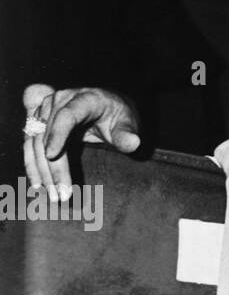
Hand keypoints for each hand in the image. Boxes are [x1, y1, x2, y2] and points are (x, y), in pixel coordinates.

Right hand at [21, 83, 140, 201]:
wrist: (106, 108)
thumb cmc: (117, 116)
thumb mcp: (127, 122)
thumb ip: (127, 134)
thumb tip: (133, 143)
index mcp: (85, 98)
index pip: (67, 115)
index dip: (57, 134)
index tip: (52, 155)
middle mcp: (61, 100)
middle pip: (48, 134)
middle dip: (53, 167)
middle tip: (62, 194)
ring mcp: (46, 109)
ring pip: (35, 142)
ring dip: (40, 171)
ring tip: (51, 196)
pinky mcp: (37, 121)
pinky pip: (29, 145)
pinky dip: (32, 166)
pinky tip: (37, 185)